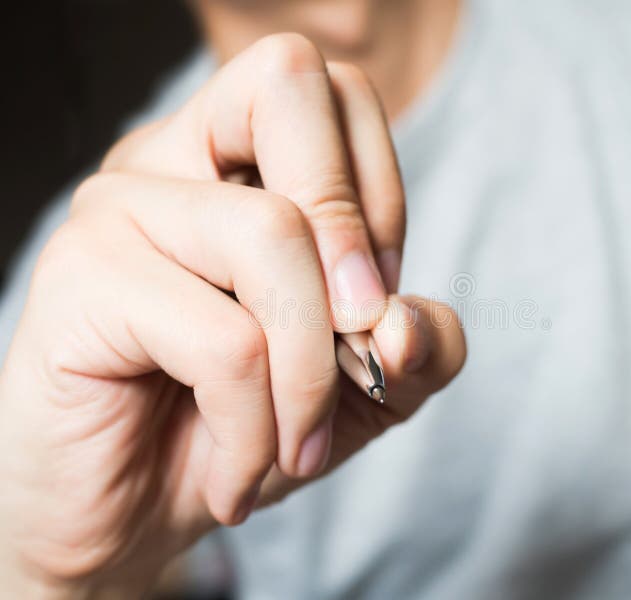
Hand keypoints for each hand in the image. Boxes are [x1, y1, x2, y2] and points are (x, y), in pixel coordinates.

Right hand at [0, 34, 464, 597]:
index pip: (332, 90)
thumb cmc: (240, 429)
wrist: (127, 517)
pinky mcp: (84, 277)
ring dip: (310, 376)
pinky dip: (255, 429)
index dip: (381, 195)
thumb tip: (405, 322)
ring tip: (294, 451)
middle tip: (358, 348)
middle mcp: (172, 158)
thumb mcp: (367, 391)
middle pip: (290, 84)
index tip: (372, 311)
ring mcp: (119, 207)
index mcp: (235, 158)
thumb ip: (420, 347)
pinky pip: (223, 339)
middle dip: (354, 229)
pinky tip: (234, 478)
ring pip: (271, 234)